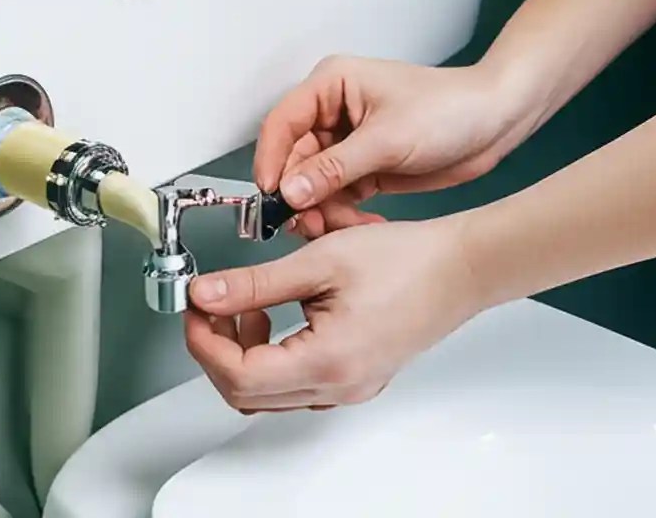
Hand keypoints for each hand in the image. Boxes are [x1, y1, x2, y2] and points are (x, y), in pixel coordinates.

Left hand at [183, 217, 486, 411]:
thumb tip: (205, 295)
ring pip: (270, 394)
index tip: (194, 308)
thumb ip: (254, 283)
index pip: (237, 375)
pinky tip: (277, 314)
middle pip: (247, 394)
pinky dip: (273, 356)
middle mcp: (338, 387)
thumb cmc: (408, 261)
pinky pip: (297, 385)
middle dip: (217, 350)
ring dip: (244, 354)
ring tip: (246, 305)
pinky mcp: (356, 378)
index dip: (203, 342)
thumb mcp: (319, 261)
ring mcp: (348, 388)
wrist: (461, 267)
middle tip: (210, 307)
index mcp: (327, 362)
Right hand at [256, 56, 538, 238]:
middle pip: (294, 158)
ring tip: (336, 229)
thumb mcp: (387, 139)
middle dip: (300, 193)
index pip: (283, 123)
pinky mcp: (363, 167)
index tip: (271, 195)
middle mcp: (333, 112)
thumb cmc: (452, 107)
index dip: (271, 160)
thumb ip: (335, 168)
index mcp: (332, 85)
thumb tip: (292, 191)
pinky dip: (342, 214)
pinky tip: (358, 226)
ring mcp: (348, 141)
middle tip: (307, 223)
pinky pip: (336, 195)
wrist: (497, 122)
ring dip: (321, 209)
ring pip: (312, 182)